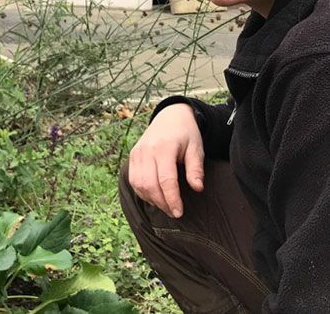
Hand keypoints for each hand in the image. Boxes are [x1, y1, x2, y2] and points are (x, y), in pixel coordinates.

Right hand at [128, 103, 204, 217]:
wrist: (170, 117)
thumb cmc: (186, 134)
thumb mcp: (196, 148)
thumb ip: (196, 169)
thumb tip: (197, 188)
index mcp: (164, 147)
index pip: (166, 180)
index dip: (172, 199)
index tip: (179, 212)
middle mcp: (147, 150)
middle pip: (150, 184)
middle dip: (162, 203)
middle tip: (174, 212)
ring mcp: (137, 153)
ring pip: (139, 184)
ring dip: (152, 199)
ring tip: (165, 206)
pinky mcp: (132, 156)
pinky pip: (133, 180)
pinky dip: (142, 192)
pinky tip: (154, 197)